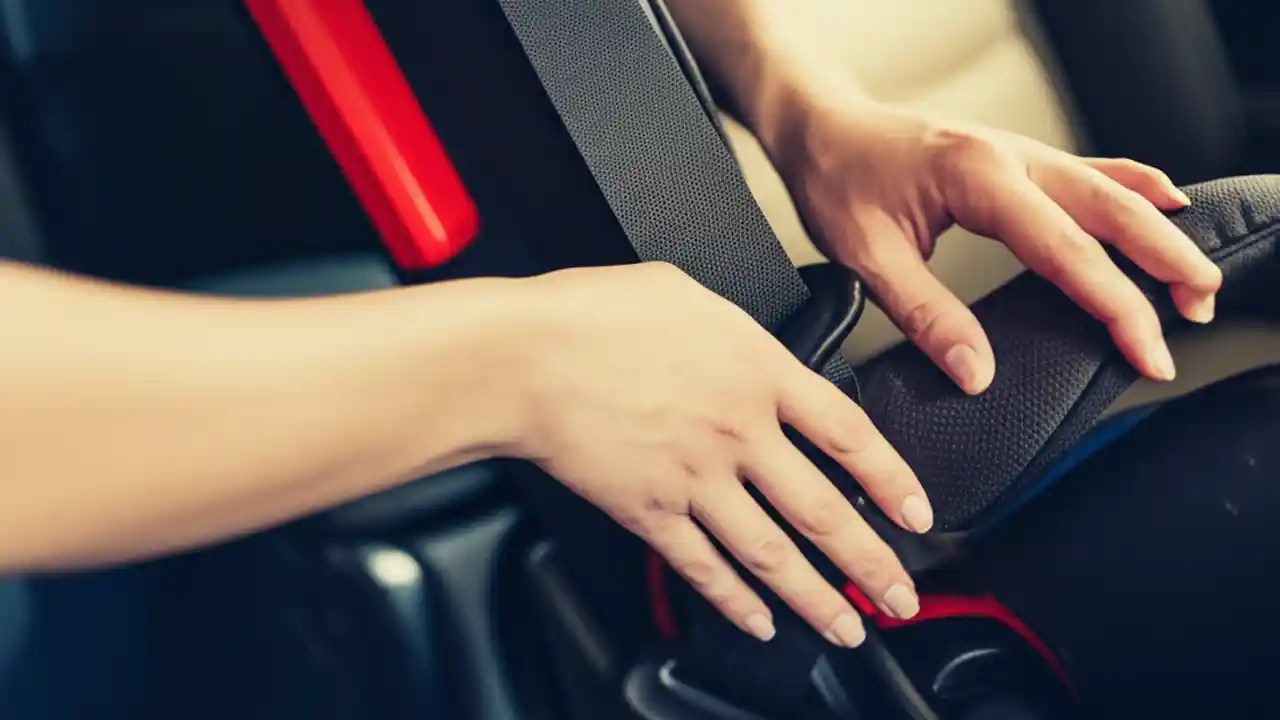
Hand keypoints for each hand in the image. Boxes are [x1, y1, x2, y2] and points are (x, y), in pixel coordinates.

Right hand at [510, 263, 932, 644]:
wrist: (524, 355)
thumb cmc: (593, 313)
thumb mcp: (686, 293)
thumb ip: (735, 330)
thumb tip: (752, 348)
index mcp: (757, 373)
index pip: (849, 435)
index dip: (892, 481)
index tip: (916, 514)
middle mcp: (739, 434)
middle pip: (824, 512)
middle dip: (871, 564)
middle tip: (901, 597)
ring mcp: (696, 480)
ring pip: (773, 555)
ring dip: (817, 600)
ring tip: (848, 627)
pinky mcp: (649, 512)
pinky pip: (703, 568)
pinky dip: (735, 602)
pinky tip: (758, 621)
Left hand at [773, 104, 1221, 392]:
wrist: (820, 127)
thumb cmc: (836, 181)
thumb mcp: (867, 257)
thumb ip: (926, 316)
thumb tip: (978, 373)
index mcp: (979, 178)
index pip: (1067, 251)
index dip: (1116, 306)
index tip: (1148, 353)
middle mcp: (1011, 156)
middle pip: (1111, 210)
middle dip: (1164, 264)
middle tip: (1200, 314)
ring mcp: (1018, 151)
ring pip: (1110, 189)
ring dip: (1158, 232)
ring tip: (1197, 279)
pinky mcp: (1015, 157)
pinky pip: (1090, 170)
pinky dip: (1133, 188)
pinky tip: (1165, 201)